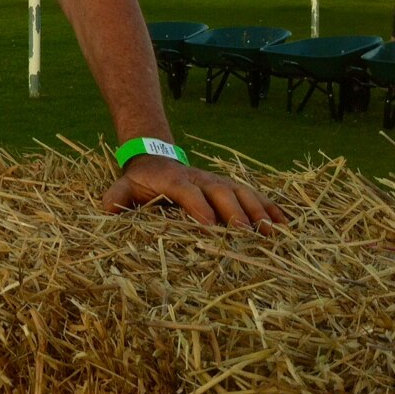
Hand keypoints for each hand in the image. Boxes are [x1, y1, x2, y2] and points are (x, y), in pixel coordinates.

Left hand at [102, 155, 285, 230]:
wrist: (156, 158)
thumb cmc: (141, 182)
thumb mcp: (125, 187)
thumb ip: (117, 198)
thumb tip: (107, 209)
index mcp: (174, 181)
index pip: (188, 193)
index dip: (198, 208)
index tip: (210, 226)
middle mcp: (201, 180)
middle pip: (222, 193)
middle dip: (235, 212)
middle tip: (248, 235)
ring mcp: (219, 182)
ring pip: (243, 193)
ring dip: (259, 212)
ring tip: (276, 234)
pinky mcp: (231, 187)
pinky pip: (255, 196)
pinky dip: (271, 209)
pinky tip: (287, 225)